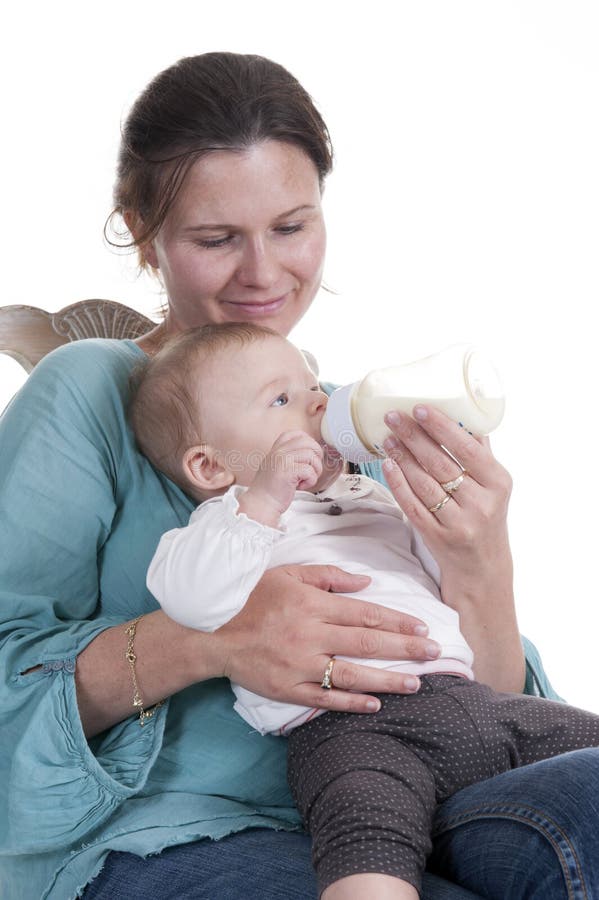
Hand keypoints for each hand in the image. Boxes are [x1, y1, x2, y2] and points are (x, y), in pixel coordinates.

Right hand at [209, 564, 441, 712]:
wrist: (211, 630)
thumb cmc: (252, 596)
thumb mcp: (289, 573)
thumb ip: (329, 576)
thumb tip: (367, 582)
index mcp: (313, 605)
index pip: (365, 614)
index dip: (397, 621)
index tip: (422, 626)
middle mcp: (310, 635)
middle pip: (367, 643)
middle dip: (405, 648)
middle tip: (434, 653)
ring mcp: (299, 665)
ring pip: (352, 674)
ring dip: (387, 679)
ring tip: (416, 683)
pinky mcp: (287, 688)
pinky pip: (325, 698)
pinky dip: (351, 702)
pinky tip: (376, 704)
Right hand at [239, 431, 323, 525]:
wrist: (261, 504)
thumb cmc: (271, 489)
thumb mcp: (277, 466)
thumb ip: (289, 457)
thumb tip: (312, 453)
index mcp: (276, 449)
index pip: (296, 434)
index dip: (308, 443)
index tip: (309, 456)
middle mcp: (278, 452)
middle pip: (308, 442)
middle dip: (317, 456)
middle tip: (312, 469)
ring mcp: (282, 460)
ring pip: (312, 456)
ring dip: (315, 470)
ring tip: (306, 479)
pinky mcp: (287, 472)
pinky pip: (310, 470)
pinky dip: (311, 480)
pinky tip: (301, 486)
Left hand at [381, 405, 523, 691]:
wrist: (482, 571)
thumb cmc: (486, 521)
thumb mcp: (494, 488)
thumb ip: (481, 455)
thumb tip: (467, 418)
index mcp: (498, 484)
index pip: (467, 448)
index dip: (441, 427)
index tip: (420, 408)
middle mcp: (481, 503)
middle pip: (440, 463)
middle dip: (413, 436)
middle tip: (393, 417)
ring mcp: (458, 523)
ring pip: (424, 483)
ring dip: (402, 457)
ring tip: (387, 437)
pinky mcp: (437, 537)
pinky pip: (412, 505)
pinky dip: (398, 483)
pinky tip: (388, 464)